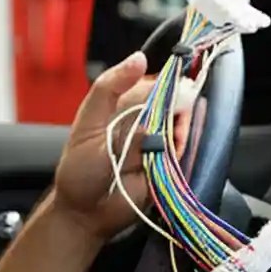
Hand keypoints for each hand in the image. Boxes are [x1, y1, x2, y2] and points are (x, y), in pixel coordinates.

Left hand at [53, 52, 197, 238]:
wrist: (86, 213)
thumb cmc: (80, 168)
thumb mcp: (88, 123)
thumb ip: (110, 90)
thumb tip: (139, 58)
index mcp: (128, 102)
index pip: (158, 81)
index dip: (170, 81)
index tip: (178, 86)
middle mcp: (149, 118)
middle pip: (179, 101)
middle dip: (177, 109)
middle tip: (162, 125)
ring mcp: (163, 142)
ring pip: (187, 125)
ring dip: (180, 132)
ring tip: (161, 147)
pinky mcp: (173, 165)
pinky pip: (190, 151)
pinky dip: (184, 152)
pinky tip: (171, 157)